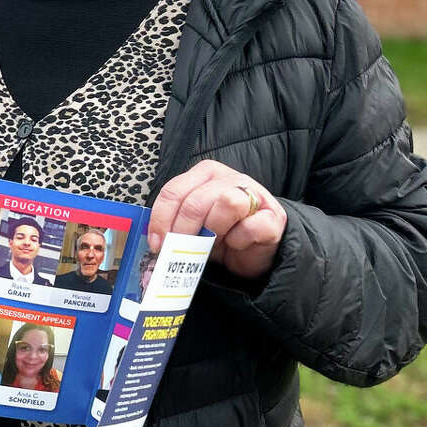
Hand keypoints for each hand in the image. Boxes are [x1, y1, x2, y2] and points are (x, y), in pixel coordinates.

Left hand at [148, 159, 287, 280]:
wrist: (256, 251)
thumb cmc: (221, 235)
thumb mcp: (193, 226)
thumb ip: (174, 224)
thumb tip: (153, 241)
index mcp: (205, 174)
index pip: (174, 190)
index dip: (161, 219)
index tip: (157, 243)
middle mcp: (229, 178)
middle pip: (196, 201)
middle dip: (184, 231)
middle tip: (181, 250)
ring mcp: (255, 193)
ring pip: (227, 203)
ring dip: (215, 232)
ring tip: (215, 243)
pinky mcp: (273, 216)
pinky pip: (250, 227)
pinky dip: (239, 241)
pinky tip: (237, 245)